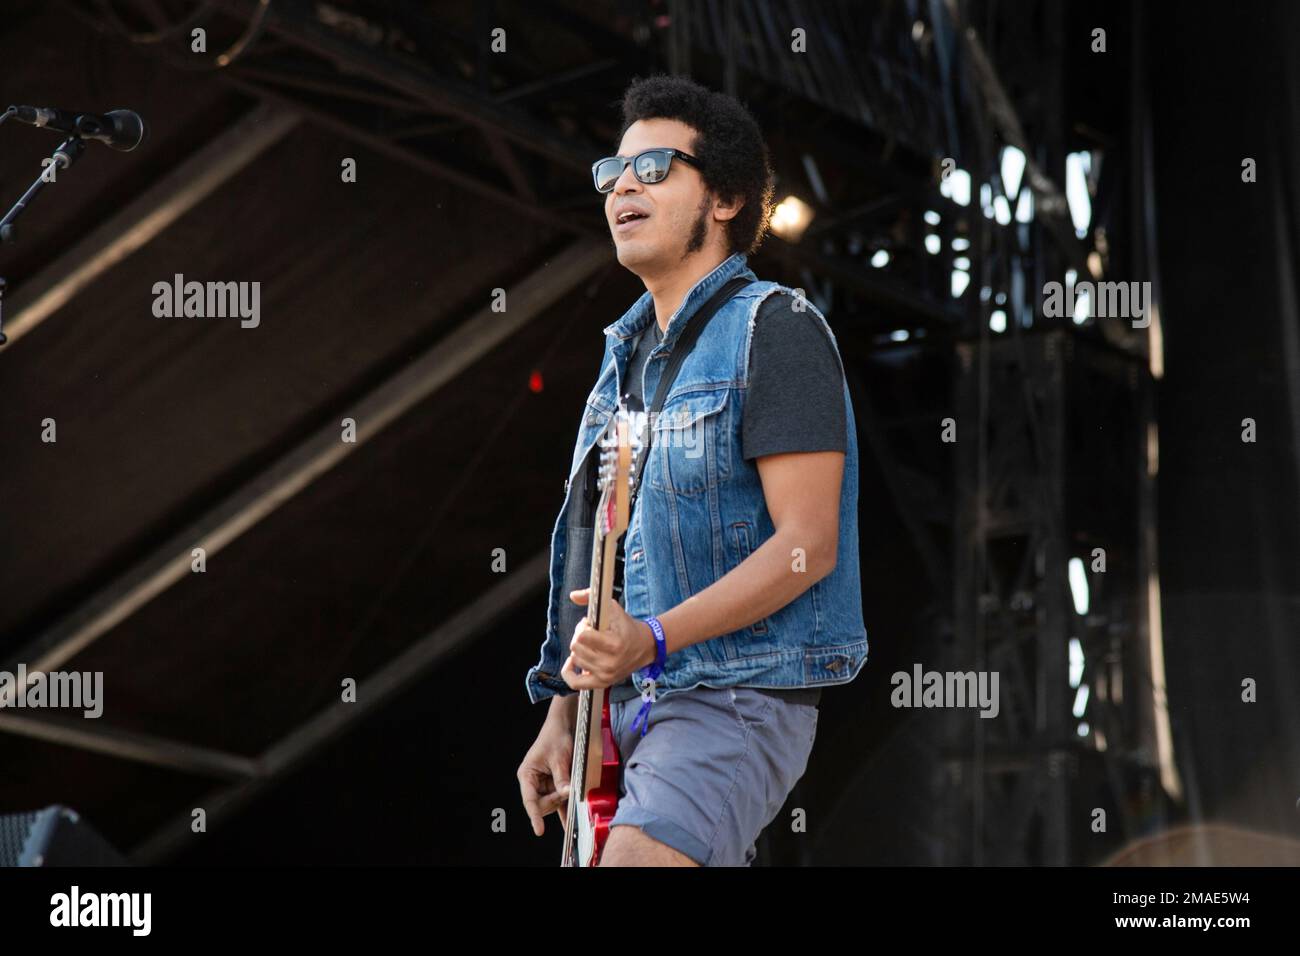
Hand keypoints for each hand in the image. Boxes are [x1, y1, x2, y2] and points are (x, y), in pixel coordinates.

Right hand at [517, 716, 574, 836]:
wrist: (563, 726)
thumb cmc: (556, 738)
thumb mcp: (560, 758)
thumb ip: (562, 778)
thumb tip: (567, 794)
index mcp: (527, 774)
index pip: (530, 800)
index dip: (534, 815)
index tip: (539, 830)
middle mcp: (532, 782)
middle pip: (542, 804)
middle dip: (555, 800)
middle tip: (567, 789)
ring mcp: (544, 785)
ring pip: (552, 804)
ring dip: (562, 800)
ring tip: (570, 785)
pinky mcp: (554, 785)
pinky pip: (558, 802)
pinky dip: (564, 810)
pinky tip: (568, 823)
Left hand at [560, 587, 656, 689]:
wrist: (645, 647)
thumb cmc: (626, 626)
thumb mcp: (612, 608)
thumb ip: (591, 597)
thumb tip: (572, 595)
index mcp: (614, 644)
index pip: (582, 636)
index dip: (583, 626)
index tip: (591, 624)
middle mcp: (610, 663)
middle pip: (576, 647)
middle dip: (580, 636)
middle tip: (591, 634)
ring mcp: (606, 675)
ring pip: (575, 659)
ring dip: (579, 650)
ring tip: (590, 645)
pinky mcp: (602, 683)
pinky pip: (576, 683)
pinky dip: (568, 673)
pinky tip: (571, 663)